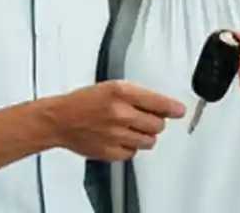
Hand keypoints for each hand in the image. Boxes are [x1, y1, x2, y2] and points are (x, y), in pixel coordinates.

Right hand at [46, 80, 185, 160]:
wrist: (60, 119)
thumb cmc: (83, 102)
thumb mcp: (112, 86)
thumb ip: (138, 95)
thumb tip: (162, 106)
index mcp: (122, 93)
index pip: (159, 103)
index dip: (173, 108)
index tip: (179, 111)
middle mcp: (121, 113)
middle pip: (157, 125)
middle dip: (155, 122)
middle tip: (145, 119)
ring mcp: (116, 134)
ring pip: (149, 141)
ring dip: (145, 135)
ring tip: (131, 129)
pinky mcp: (110, 151)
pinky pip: (133, 153)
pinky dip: (130, 147)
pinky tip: (120, 138)